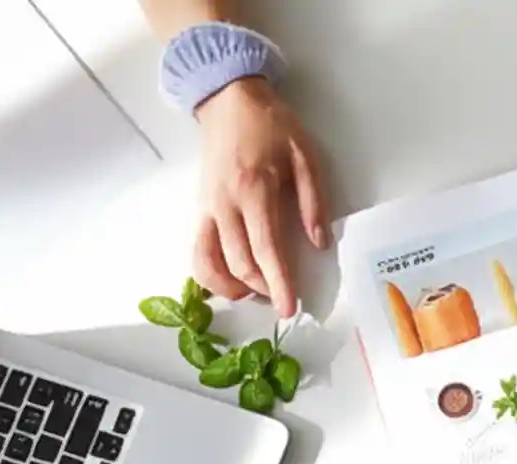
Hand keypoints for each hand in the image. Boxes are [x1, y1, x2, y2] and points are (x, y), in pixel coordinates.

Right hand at [193, 77, 328, 316]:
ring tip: (256, 292)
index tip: (290, 307)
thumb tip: (318, 243)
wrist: (228, 102)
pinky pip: (198, 252)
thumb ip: (313, 201)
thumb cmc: (271, 126)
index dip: (279, 283)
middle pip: (240, 263)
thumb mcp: (305, 155)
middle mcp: (226, 205)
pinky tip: (231, 281)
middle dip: (263, 290)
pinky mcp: (199, 210)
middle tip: (283, 298)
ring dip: (232, 288)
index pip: (265, 249)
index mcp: (255, 190)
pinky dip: (210, 275)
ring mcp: (208, 209)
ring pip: (210, 264)